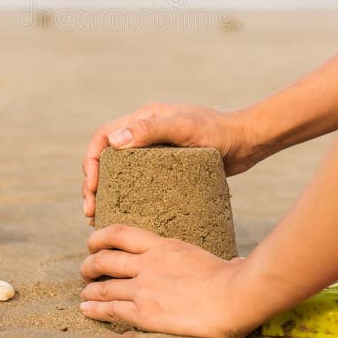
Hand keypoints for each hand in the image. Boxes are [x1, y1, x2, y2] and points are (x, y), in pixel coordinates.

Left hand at [79, 224, 248, 337]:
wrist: (235, 296)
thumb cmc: (234, 278)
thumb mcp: (216, 258)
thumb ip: (213, 260)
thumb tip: (236, 263)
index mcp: (163, 246)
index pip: (121, 233)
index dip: (101, 236)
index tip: (93, 242)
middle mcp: (148, 263)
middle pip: (104, 259)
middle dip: (90, 265)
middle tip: (85, 271)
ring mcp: (144, 288)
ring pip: (103, 286)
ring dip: (89, 290)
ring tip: (83, 293)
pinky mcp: (145, 313)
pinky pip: (111, 310)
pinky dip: (94, 310)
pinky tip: (86, 310)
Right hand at [82, 102, 261, 221]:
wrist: (246, 142)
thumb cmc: (217, 131)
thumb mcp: (184, 128)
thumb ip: (151, 130)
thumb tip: (114, 142)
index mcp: (143, 118)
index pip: (103, 138)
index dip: (91, 162)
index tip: (92, 188)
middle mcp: (144, 133)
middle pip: (106, 157)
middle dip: (93, 183)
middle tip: (90, 211)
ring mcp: (154, 151)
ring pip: (119, 172)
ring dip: (107, 193)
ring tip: (101, 218)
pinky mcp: (166, 168)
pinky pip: (138, 182)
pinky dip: (127, 198)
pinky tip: (127, 217)